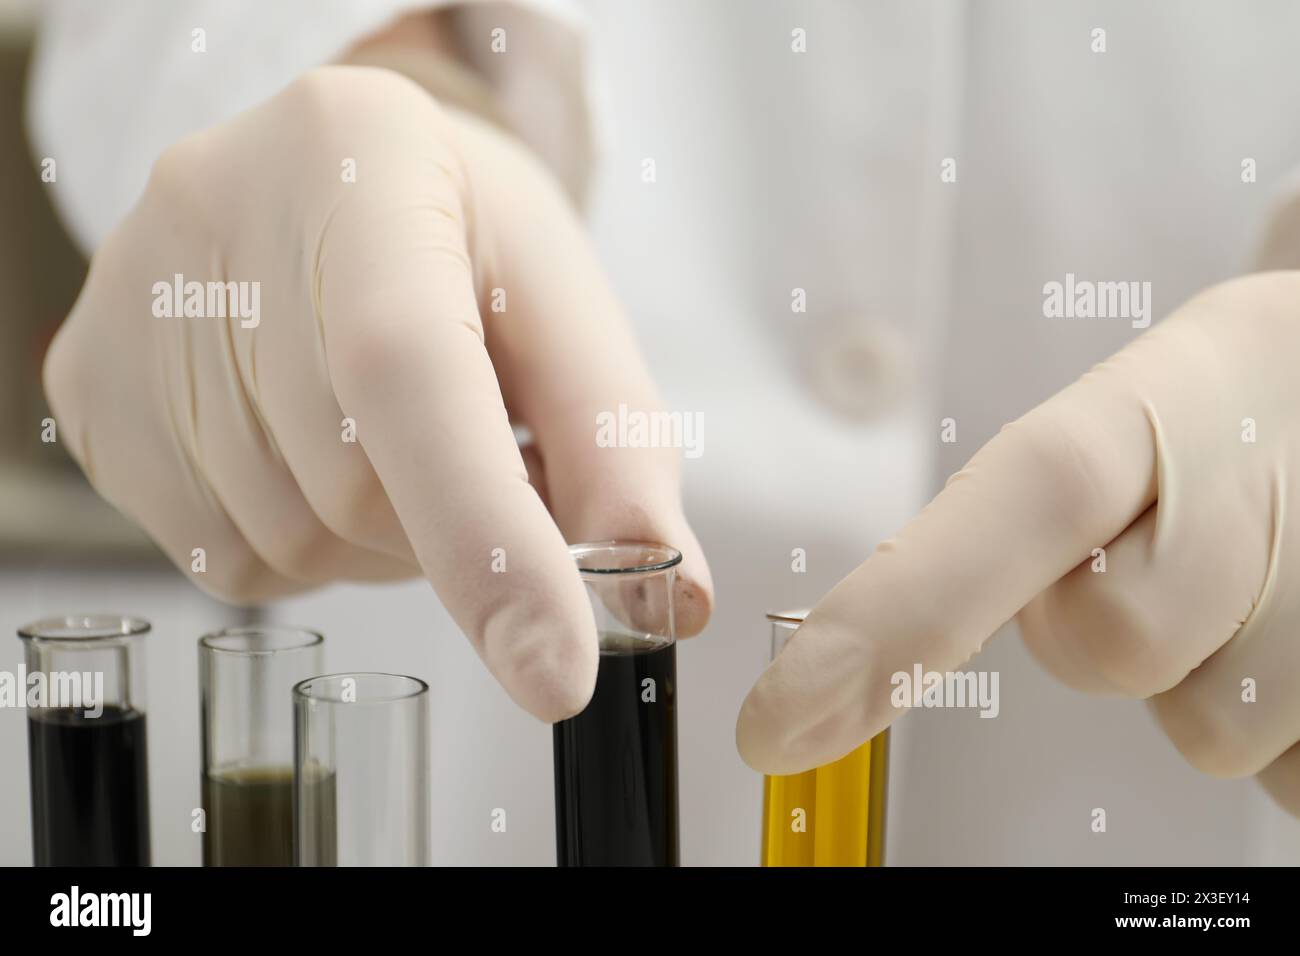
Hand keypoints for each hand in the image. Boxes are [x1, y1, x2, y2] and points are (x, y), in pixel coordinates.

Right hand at [44, 66, 711, 721]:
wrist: (339, 180)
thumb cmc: (470, 245)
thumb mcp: (562, 313)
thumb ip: (619, 454)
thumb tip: (668, 601)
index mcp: (360, 160)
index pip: (409, 374)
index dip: (484, 539)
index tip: (557, 672)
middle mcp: (219, 210)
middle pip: (349, 485)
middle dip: (441, 524)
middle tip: (468, 453)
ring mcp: (130, 298)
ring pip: (284, 538)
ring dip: (371, 536)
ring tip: (383, 437)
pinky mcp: (88, 379)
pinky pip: (217, 555)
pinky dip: (296, 542)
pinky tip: (310, 453)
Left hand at [737, 272, 1299, 813]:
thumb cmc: (1237, 409)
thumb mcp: (1142, 405)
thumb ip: (1018, 517)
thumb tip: (870, 649)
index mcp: (1156, 398)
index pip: (1018, 502)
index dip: (895, 622)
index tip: (774, 729)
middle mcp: (1256, 474)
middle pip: (1104, 652)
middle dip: (1110, 624)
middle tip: (1177, 542)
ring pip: (1204, 729)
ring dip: (1212, 674)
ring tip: (1273, 571)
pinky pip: (1288, 769)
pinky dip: (1288, 719)